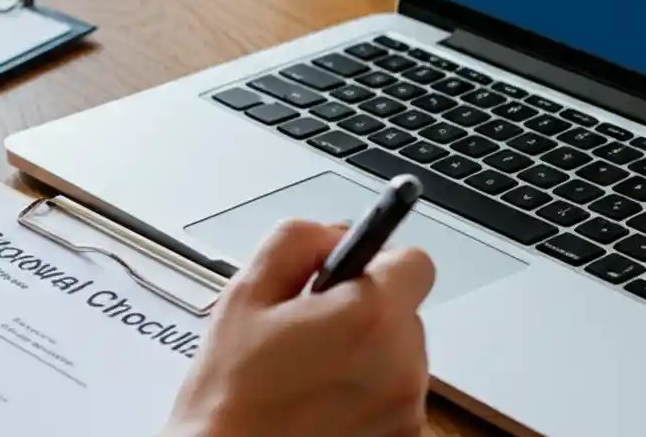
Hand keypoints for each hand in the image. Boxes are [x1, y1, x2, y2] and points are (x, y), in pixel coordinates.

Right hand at [167, 220, 435, 436]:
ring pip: (398, 358)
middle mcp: (401, 364)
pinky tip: (320, 407)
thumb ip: (297, 242)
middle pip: (404, 313)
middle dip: (364, 314)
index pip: (415, 262)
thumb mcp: (245, 296)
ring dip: (366, 359)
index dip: (379, 263)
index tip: (352, 274)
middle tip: (309, 333)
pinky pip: (393, 400)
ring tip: (307, 378)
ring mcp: (405, 410)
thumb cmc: (230, 402)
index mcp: (370, 316)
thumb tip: (333, 235)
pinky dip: (365, 399)